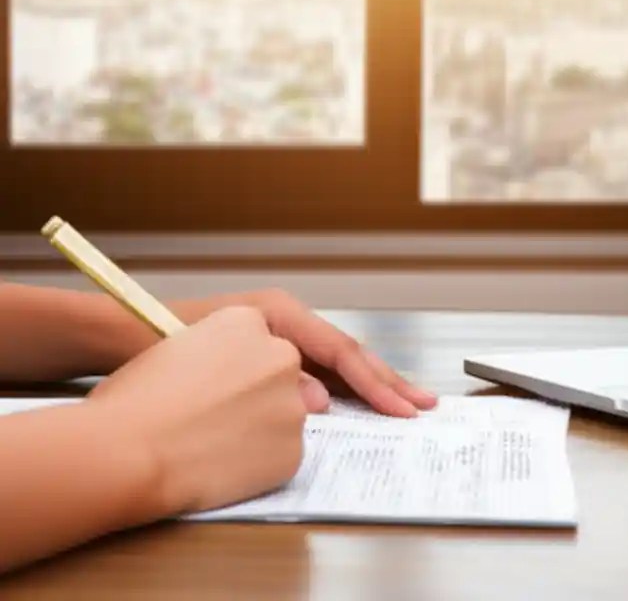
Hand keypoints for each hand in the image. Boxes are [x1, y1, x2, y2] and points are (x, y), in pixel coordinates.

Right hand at [86, 307, 306, 515]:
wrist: (128, 452)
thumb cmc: (132, 402)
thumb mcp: (174, 350)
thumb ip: (217, 356)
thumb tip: (235, 385)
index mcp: (245, 322)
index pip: (259, 339)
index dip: (236, 365)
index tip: (215, 384)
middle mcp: (280, 357)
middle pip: (281, 375)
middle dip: (258, 394)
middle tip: (216, 418)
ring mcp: (292, 405)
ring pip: (285, 416)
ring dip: (261, 429)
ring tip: (212, 447)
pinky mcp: (294, 450)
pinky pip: (283, 454)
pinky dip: (261, 463)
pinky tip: (222, 469)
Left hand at [172, 289, 435, 417]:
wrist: (111, 337)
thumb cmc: (154, 340)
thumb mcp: (221, 362)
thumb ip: (274, 383)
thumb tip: (319, 401)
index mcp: (277, 313)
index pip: (340, 351)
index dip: (375, 383)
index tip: (402, 406)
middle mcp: (281, 323)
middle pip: (346, 354)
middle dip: (386, 381)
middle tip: (424, 402)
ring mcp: (273, 339)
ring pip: (332, 365)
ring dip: (367, 386)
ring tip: (404, 402)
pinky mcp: (262, 357)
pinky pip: (310, 374)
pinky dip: (337, 391)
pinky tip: (355, 407)